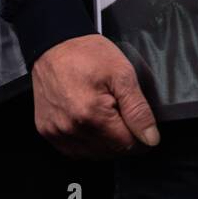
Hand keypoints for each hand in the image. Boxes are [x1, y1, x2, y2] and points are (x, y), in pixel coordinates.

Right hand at [32, 34, 159, 158]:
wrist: (54, 44)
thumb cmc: (87, 54)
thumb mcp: (122, 74)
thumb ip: (138, 110)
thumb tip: (151, 138)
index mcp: (92, 115)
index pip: (128, 146)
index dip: (140, 137)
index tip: (140, 124)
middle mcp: (71, 129)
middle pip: (110, 152)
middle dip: (122, 137)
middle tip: (121, 112)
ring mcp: (56, 132)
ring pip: (92, 155)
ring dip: (104, 142)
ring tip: (105, 115)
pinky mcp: (46, 131)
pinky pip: (74, 150)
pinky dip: (86, 142)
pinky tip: (90, 123)